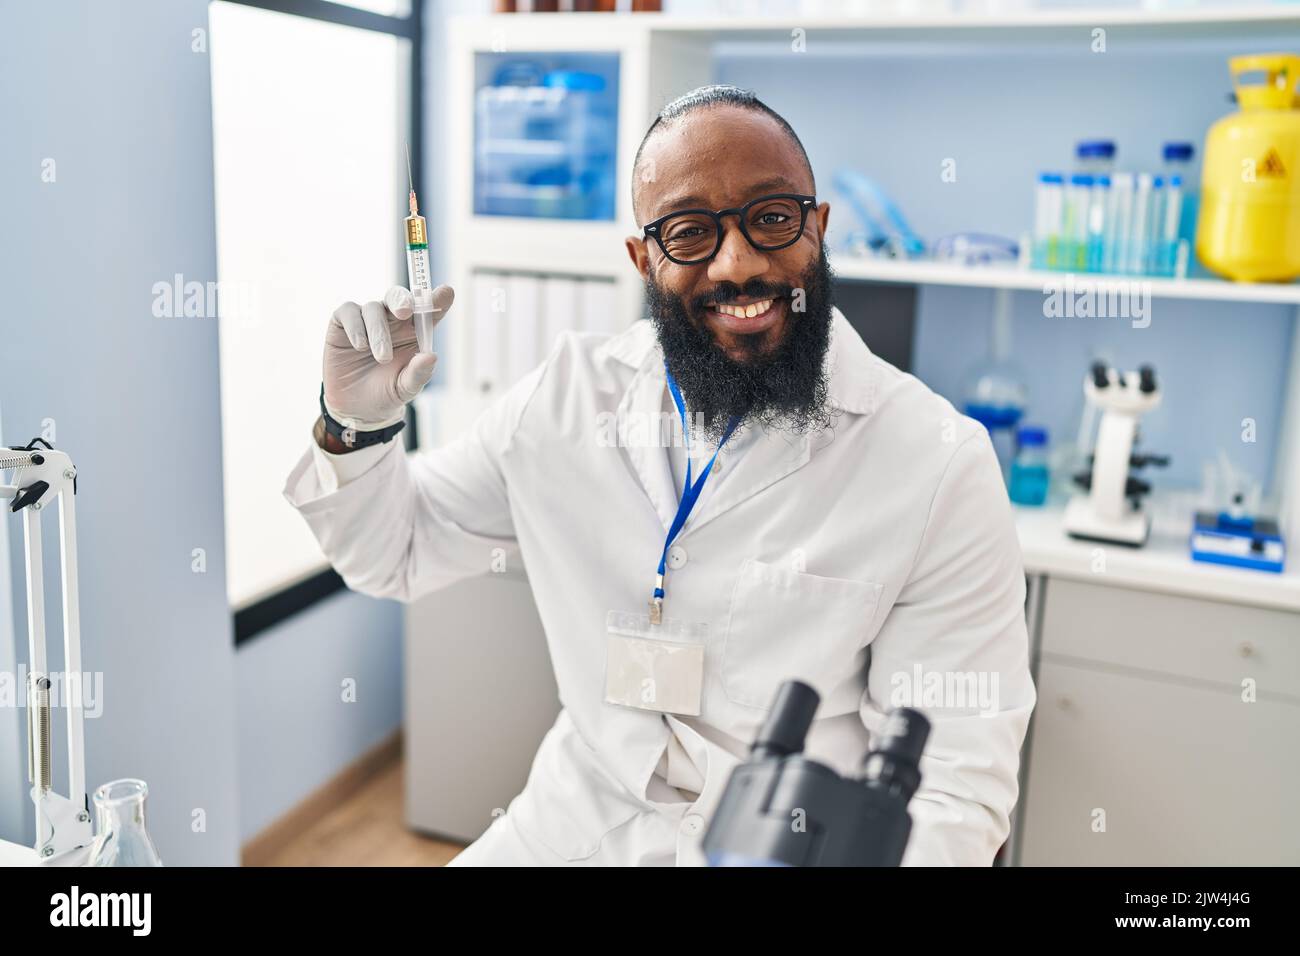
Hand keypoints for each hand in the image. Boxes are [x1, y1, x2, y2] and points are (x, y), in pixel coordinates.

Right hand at [323, 284, 453, 430]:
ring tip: (382, 358)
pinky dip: (356, 327)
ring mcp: (367, 319)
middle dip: (403, 300)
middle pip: (398, 297)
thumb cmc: (386, 392)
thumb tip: (431, 356)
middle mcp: (392, 321)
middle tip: (405, 312)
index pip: (428, 310)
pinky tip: (360, 345)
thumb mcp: (406, 388)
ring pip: (373, 308)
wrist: (355, 408)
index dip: (438, 299)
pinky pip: (349, 312)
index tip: (446, 292)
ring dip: (378, 332)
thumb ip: (418, 373)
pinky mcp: (343, 323)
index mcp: (414, 332)